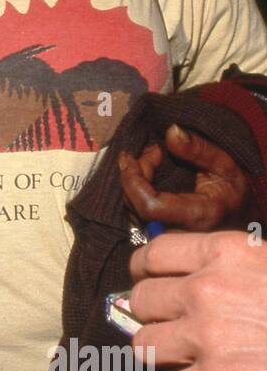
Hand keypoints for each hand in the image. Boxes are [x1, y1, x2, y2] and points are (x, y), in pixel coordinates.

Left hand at [118, 124, 250, 230]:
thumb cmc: (233, 193)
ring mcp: (165, 239)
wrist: (239, 218)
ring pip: (130, 212)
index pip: (149, 207)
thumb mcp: (226, 164)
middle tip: (151, 151)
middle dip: (133, 175)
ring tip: (150, 159)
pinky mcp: (157, 236)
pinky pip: (134, 215)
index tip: (134, 156)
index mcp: (197, 216)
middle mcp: (178, 233)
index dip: (134, 181)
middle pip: (135, 207)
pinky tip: (145, 174)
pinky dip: (134, 191)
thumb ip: (199, 149)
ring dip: (132, 182)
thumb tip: (171, 131)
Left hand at [128, 230, 266, 370]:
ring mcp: (207, 336)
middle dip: (154, 317)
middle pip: (140, 301)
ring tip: (184, 360)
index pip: (152, 255)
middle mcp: (207, 289)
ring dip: (161, 356)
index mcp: (225, 253)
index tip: (151, 283)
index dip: (146, 272)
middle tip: (173, 327)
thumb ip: (236, 266)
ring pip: (143, 346)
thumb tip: (194, 274)